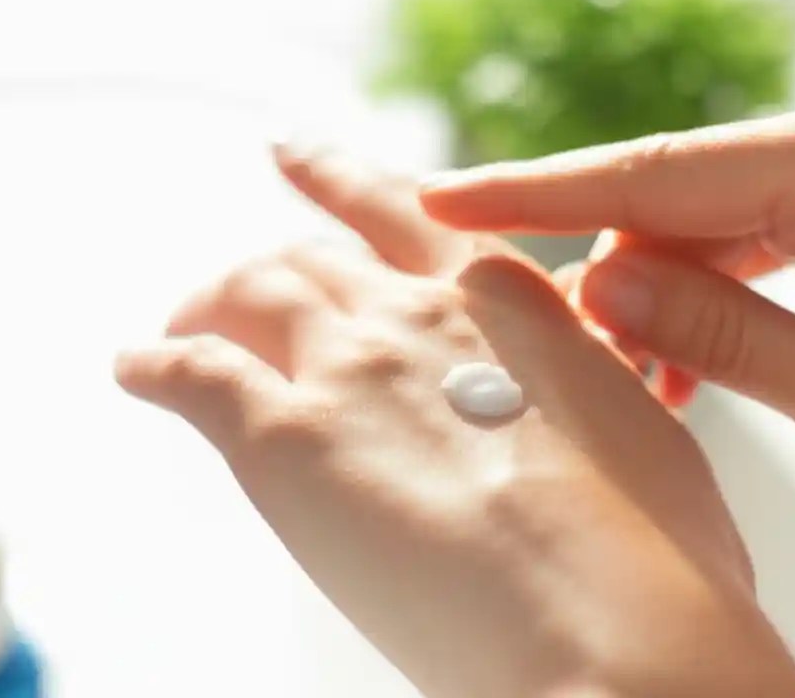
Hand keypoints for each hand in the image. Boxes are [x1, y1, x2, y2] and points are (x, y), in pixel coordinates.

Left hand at [115, 147, 794, 697]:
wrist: (616, 634)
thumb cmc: (654, 559)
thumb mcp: (636, 437)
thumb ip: (577, 398)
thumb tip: (564, 413)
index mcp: (511, 307)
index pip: (405, 214)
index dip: (340, 181)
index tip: (299, 160)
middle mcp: (423, 315)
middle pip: (311, 260)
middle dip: (267, 273)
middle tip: (236, 298)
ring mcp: (352, 368)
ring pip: (246, 296)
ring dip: (204, 309)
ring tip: (180, 332)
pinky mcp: (287, 442)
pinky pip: (192, 375)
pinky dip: (156, 365)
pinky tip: (139, 370)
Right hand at [420, 77, 794, 526]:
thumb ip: (722, 336)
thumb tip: (595, 290)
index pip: (658, 173)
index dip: (539, 196)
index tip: (439, 201)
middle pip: (681, 189)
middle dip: (610, 271)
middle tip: (553, 357)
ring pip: (718, 210)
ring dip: (667, 291)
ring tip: (642, 384)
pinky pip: (769, 222)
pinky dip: (723, 286)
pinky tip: (697, 359)